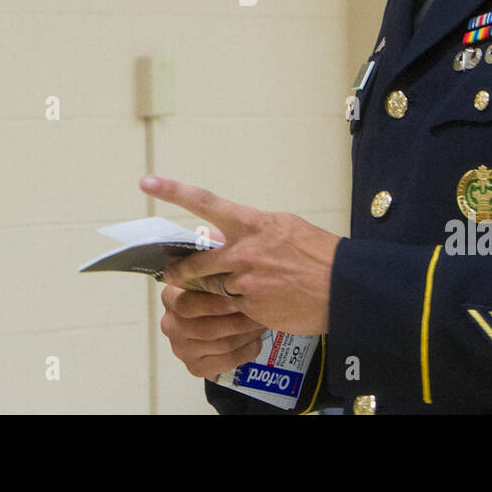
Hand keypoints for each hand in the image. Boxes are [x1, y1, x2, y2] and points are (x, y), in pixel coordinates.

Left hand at [140, 174, 341, 334]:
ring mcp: (246, 283)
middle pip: (195, 264)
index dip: (173, 191)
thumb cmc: (318, 253)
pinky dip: (243, 308)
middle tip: (170, 276)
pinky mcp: (252, 309)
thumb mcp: (283, 228)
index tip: (147, 181)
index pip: (205, 203)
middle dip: (179, 273)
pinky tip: (265, 303)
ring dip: (220, 292)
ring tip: (245, 290)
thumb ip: (249, 231)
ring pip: (215, 290)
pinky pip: (235, 309)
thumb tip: (219, 236)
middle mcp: (243, 252)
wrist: (344, 287)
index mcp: (252, 224)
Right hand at [159, 284, 266, 380]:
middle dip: (239, 320)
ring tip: (262, 323)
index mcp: (170, 299)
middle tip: (260, 311)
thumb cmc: (212, 294)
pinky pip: (226, 362)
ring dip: (246, 334)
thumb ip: (214, 275)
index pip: (189, 304)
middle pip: (208, 328)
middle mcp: (171, 326)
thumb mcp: (207, 279)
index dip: (217, 303)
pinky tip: (256, 342)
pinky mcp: (195, 367)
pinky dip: (245, 352)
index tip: (240, 296)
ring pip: (221, 345)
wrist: (210, 323)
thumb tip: (231, 263)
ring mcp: (182, 349)